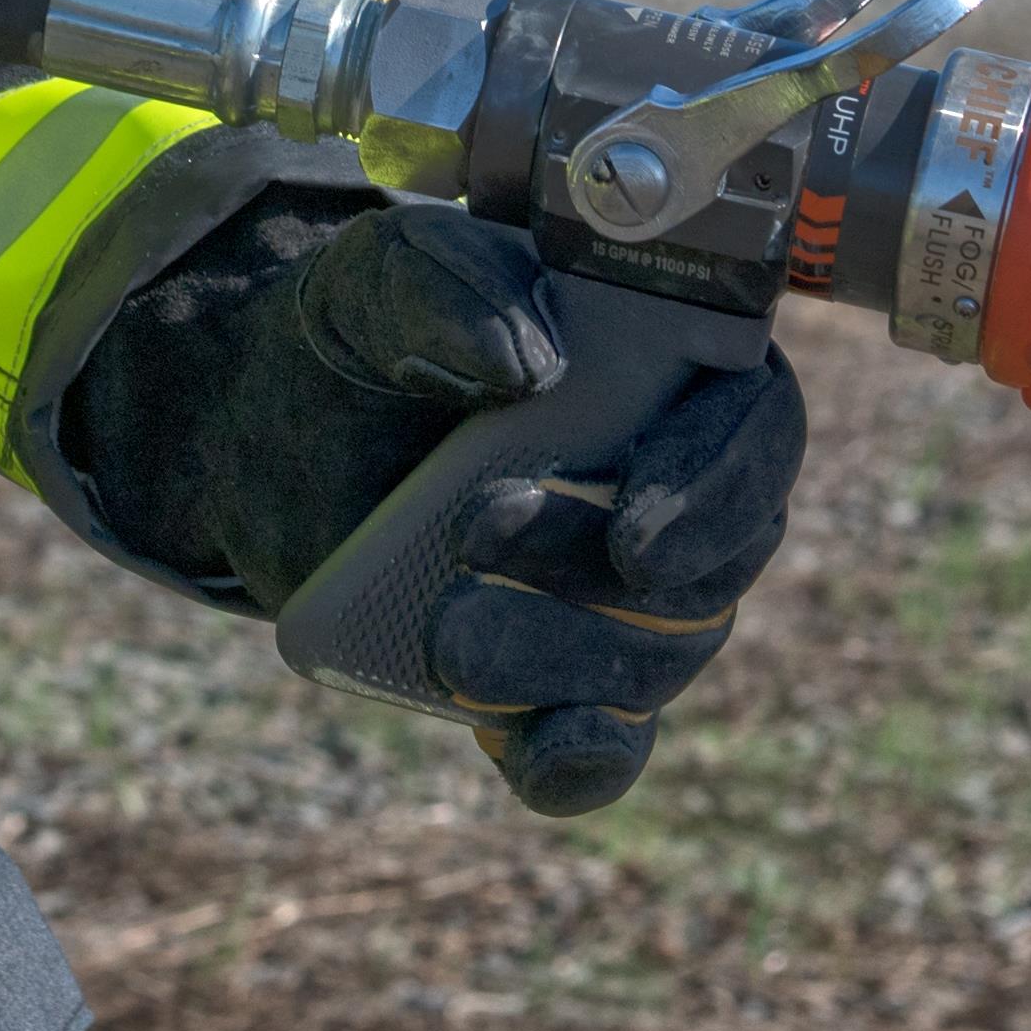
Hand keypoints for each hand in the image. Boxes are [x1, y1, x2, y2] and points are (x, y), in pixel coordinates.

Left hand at [82, 200, 807, 816]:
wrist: (272, 418)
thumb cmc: (370, 324)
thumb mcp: (388, 270)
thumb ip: (456, 281)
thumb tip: (533, 365)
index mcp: (677, 371)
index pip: (758, 431)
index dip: (720, 489)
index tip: (635, 534)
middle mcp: (676, 494)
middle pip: (712, 563)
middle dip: (599, 574)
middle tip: (477, 532)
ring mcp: (622, 601)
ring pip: (652, 660)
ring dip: (560, 656)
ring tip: (446, 629)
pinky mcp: (552, 679)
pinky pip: (599, 747)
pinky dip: (578, 760)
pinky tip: (543, 749)